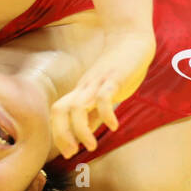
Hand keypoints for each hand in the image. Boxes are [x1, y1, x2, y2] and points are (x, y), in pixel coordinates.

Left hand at [51, 29, 154, 157]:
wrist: (132, 39)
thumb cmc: (120, 67)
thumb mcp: (105, 92)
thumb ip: (95, 110)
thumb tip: (86, 131)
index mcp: (81, 91)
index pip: (58, 113)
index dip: (59, 134)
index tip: (70, 151)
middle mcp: (84, 87)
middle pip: (59, 110)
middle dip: (62, 134)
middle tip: (73, 152)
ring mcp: (97, 82)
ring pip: (77, 107)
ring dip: (81, 130)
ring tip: (92, 145)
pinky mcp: (114, 77)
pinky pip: (104, 97)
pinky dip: (106, 114)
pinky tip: (114, 126)